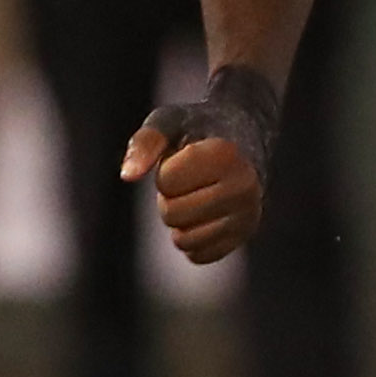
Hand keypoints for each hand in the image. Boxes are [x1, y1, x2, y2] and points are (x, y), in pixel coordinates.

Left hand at [121, 64, 281, 264]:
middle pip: (172, 215)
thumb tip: (127, 176)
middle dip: (169, 197)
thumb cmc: (198, 127)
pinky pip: (198, 255)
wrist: (245, 135)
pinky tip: (205, 213)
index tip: (185, 156)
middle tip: (188, 178)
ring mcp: (249, 214)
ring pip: (184, 241)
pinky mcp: (246, 234)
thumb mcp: (169, 121)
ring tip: (197, 193)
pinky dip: (192, 239)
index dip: (165, 170)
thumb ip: (145, 144)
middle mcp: (244, 186)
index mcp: (226, 155)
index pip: (166, 183)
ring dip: (179, 220)